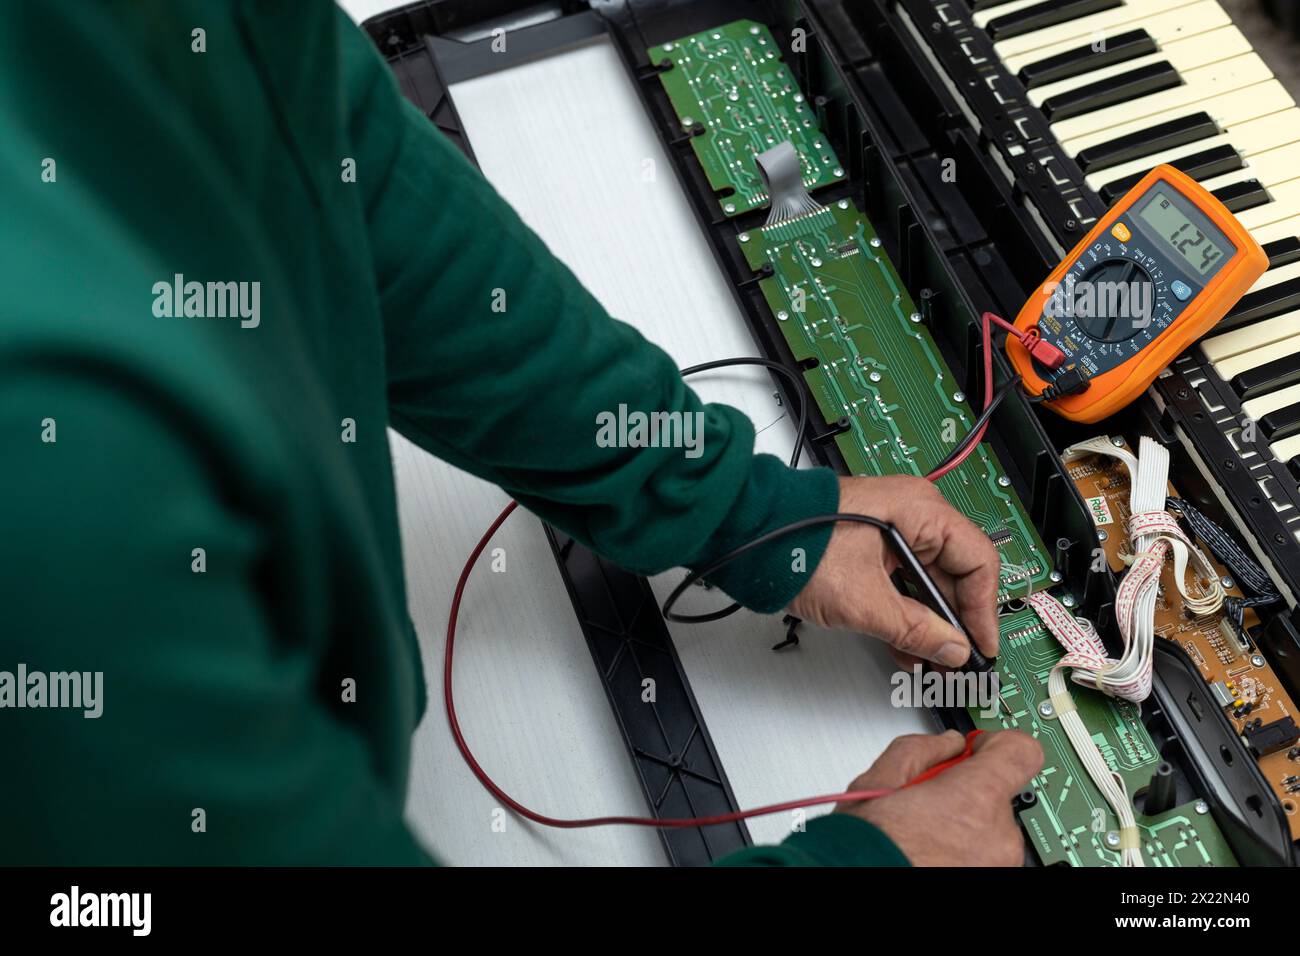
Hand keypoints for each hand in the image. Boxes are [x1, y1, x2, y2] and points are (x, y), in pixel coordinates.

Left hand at [788, 475, 999, 667]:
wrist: (746, 537)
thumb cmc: (796, 546)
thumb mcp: (864, 601)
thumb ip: (914, 631)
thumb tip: (952, 650)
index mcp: (921, 511)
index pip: (978, 561)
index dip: (985, 610)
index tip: (981, 647)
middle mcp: (912, 514)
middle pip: (955, 573)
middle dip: (956, 623)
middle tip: (959, 662)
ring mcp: (890, 529)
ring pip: (927, 581)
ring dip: (930, 624)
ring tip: (931, 662)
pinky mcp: (869, 545)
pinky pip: (902, 581)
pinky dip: (906, 613)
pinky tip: (906, 647)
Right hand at [837, 729, 1042, 865]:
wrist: (851, 879)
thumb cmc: (866, 846)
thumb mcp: (878, 779)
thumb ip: (921, 748)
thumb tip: (945, 743)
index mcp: (976, 798)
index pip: (1021, 750)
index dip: (996, 742)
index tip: (974, 748)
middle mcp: (998, 836)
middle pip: (997, 792)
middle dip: (966, 790)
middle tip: (926, 799)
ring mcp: (996, 866)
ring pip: (989, 827)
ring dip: (963, 823)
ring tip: (921, 830)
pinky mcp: (989, 881)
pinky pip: (983, 854)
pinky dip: (961, 849)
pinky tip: (928, 850)